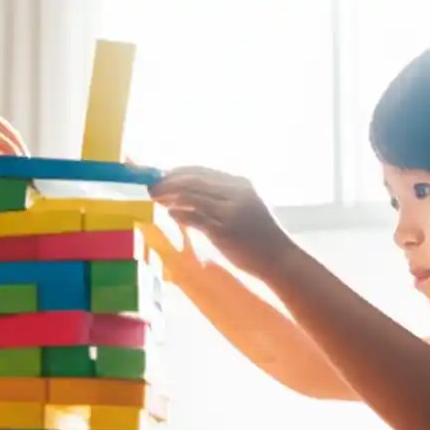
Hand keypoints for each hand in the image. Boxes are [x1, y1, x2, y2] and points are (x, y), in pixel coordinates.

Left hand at [149, 166, 293, 275]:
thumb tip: (185, 198)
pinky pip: (195, 217)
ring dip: (169, 195)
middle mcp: (235, 192)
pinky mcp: (224, 230)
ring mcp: (230, 211)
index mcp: (239, 184)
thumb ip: (218, 200)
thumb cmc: (259, 236)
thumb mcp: (242, 208)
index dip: (177, 172)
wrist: (278, 259)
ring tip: (154, 197)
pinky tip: (170, 213)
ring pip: (191, 196)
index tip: (160, 175)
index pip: (201, 171)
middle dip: (168, 181)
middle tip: (150, 185)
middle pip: (193, 180)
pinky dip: (180, 214)